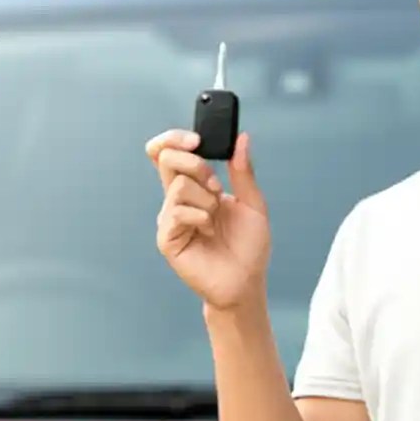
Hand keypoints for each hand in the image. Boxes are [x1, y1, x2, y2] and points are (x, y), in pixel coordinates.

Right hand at [146, 130, 270, 310]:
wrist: (247, 281)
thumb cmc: (249, 247)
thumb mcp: (253, 203)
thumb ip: (243, 171)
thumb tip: (241, 139)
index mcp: (195, 187)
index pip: (169, 153)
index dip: (174, 139)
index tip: (197, 139)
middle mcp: (178, 199)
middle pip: (166, 159)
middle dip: (196, 164)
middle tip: (217, 186)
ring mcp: (170, 218)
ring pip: (179, 186)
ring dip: (207, 200)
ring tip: (216, 220)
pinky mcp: (167, 238)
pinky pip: (176, 213)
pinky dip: (200, 217)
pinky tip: (209, 231)